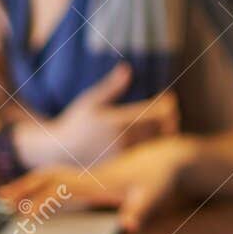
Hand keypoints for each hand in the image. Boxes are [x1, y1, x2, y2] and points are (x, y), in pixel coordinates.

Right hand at [0, 133, 196, 231]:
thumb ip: (140, 210)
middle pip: (48, 178)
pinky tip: (35, 195)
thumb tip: (129, 226)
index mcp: (97, 181)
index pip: (61, 189)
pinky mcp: (93, 178)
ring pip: (51, 176)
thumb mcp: (153, 195)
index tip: (22, 214)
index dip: (41, 201)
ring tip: (6, 197)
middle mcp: (88, 176)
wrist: (169, 156)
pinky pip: (60, 179)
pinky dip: (42, 184)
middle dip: (23, 188)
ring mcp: (89, 175)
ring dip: (28, 184)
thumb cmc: (161, 176)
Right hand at [36, 63, 180, 166]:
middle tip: (172, 110)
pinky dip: (154, 145)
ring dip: (165, 132)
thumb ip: (111, 87)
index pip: (151, 111)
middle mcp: (121, 140)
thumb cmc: (75, 122)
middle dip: (169, 117)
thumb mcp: (90, 101)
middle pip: (158, 128)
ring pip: (155, 143)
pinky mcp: (123, 166)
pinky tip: (154, 138)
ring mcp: (123, 155)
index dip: (166, 103)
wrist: (60, 152)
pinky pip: (146, 155)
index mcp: (115, 121)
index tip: (168, 97)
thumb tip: (127, 68)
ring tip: (167, 123)